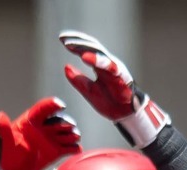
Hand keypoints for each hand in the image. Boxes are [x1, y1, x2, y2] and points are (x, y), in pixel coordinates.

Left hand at [0, 96, 80, 169]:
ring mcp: (51, 139)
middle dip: (66, 123)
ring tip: (74, 137)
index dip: (52, 105)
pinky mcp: (56, 152)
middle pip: (58, 121)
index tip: (60, 105)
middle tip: (70, 127)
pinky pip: (68, 148)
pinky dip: (74, 148)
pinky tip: (76, 149)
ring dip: (72, 134)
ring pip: (66, 133)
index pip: (43, 109)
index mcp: (32, 121)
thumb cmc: (6, 153)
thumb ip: (3, 129)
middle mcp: (44, 128)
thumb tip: (0, 116)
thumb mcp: (4, 141)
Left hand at [58, 30, 168, 145]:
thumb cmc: (110, 102)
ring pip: (99, 53)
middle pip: (92, 47)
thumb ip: (78, 79)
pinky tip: (85, 57)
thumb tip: (66, 67)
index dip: (75, 44)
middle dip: (77, 41)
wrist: (125, 115)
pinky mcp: (121, 76)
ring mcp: (114, 68)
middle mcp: (107, 63)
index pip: (86, 50)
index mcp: (100, 66)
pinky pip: (110, 66)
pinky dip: (98, 60)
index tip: (61, 39)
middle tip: (63, 38)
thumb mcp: (88, 91)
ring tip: (70, 45)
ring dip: (85, 48)